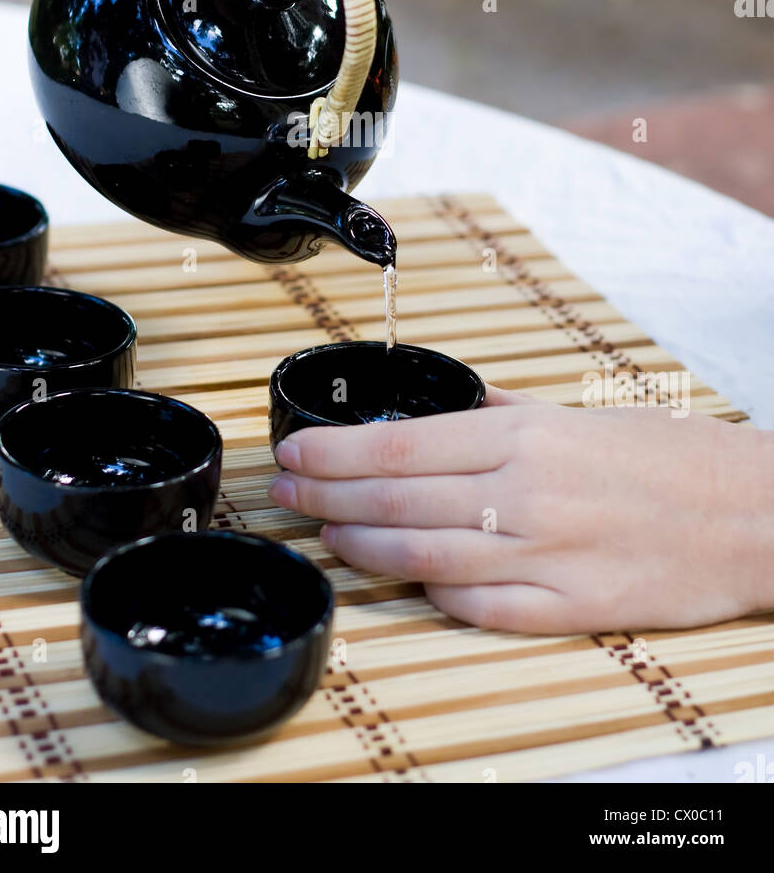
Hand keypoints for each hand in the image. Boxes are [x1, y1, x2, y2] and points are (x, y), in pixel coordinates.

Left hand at [269, 388, 773, 633]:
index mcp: (523, 436)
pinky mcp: (571, 605)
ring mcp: (546, 553)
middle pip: (398, 497)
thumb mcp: (578, 414)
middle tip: (284, 493)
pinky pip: (482, 606)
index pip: (401, 444)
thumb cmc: (666, 459)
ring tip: (326, 535)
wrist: (749, 512)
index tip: (293, 453)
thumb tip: (453, 405)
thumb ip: (504, 413)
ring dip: (364, 545)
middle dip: (328, 496)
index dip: (335, 454)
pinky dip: (437, 595)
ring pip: (426, 554)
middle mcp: (524, 492)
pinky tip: (407, 583)